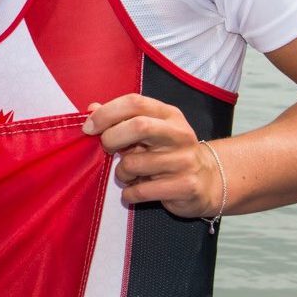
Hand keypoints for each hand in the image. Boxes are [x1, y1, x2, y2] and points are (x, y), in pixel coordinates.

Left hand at [84, 95, 219, 217]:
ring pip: (134, 164)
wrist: (208, 181)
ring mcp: (185, 161)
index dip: (106, 113)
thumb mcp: (149, 131)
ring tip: (129, 174)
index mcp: (169, 115)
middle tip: (107, 150)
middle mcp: (180, 134)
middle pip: (138, 126)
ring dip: (121, 173)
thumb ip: (121, 119)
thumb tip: (92, 107)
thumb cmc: (169, 153)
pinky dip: (129, 193)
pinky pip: (141, 191)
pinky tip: (134, 191)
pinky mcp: (186, 186)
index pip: (135, 102)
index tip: (89, 128)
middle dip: (111, 139)